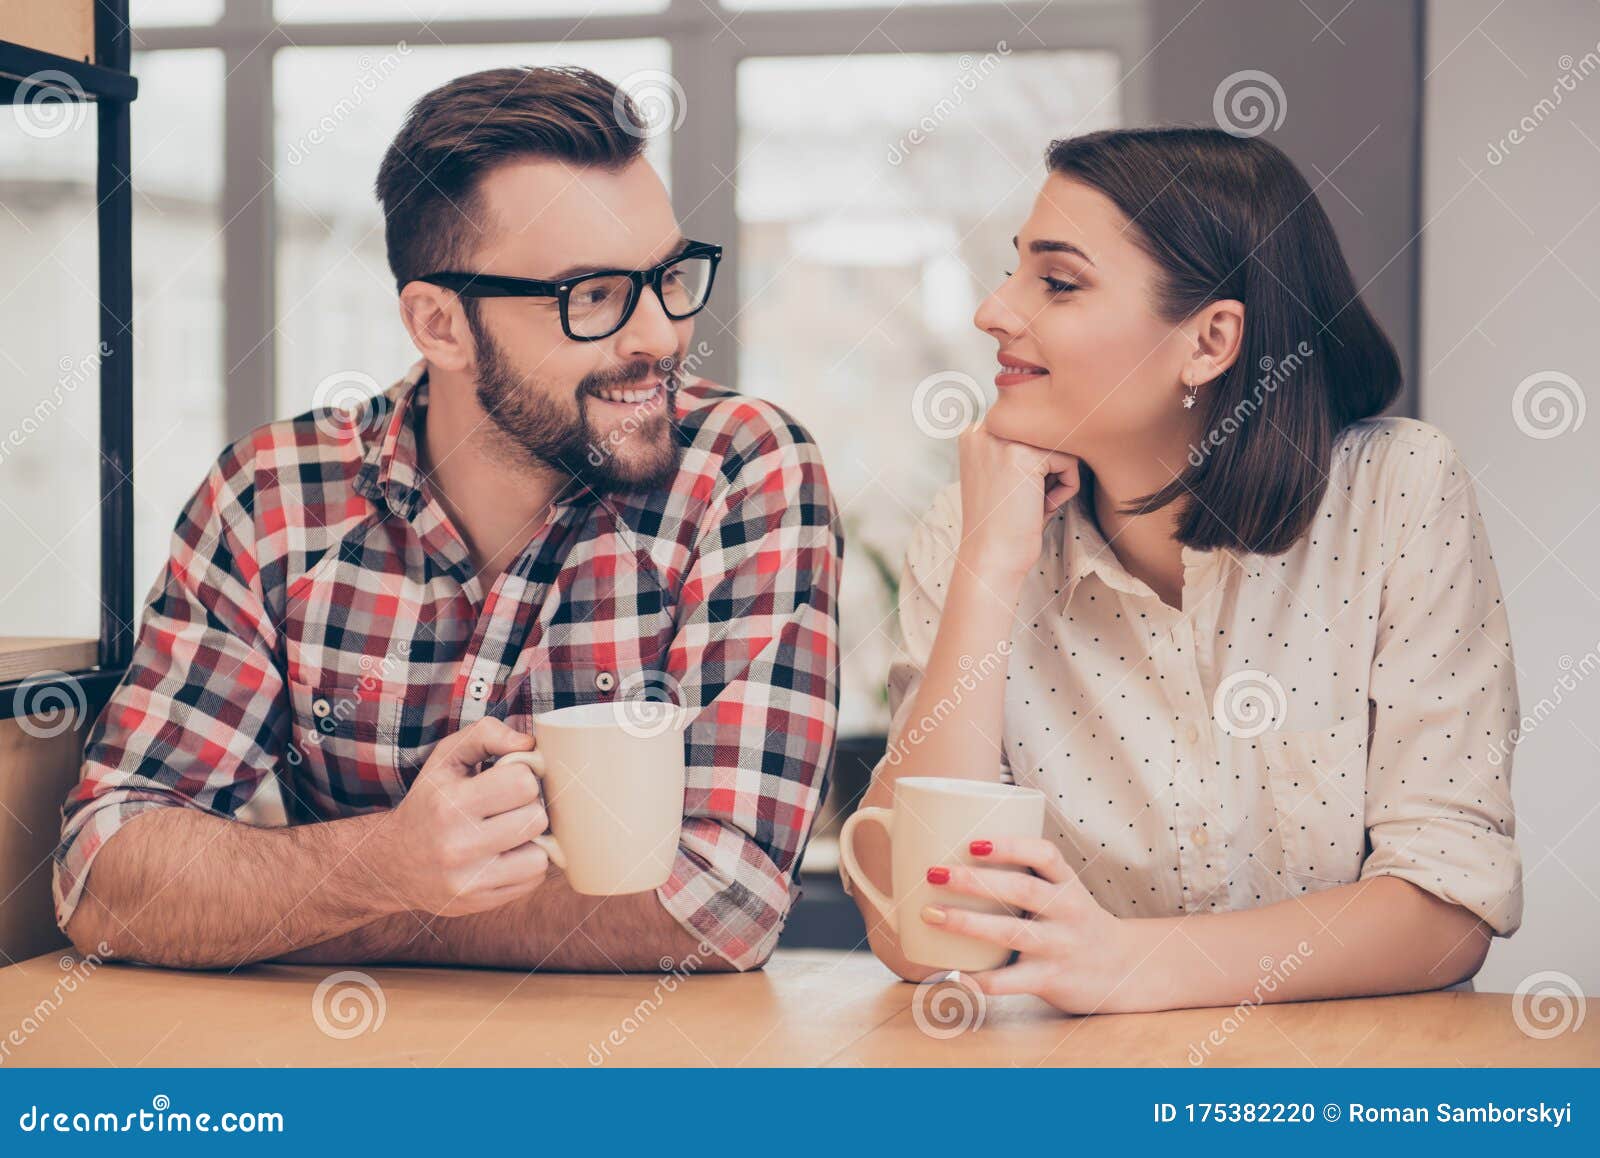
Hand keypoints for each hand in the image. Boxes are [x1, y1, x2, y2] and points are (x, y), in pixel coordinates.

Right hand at [376, 716, 552, 916]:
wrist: (392, 862)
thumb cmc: (430, 801)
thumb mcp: (446, 757)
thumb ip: (486, 734)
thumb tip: (530, 743)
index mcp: (450, 804)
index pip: (523, 783)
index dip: (522, 777)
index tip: (507, 780)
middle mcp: (458, 845)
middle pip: (536, 818)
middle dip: (528, 808)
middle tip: (509, 807)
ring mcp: (469, 880)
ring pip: (540, 855)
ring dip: (531, 840)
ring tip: (508, 832)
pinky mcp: (480, 902)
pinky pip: (533, 880)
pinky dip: (526, 865)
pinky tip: (504, 855)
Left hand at [922, 836, 1150, 1014]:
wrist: (1123, 969)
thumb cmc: (1074, 922)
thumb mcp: (1062, 891)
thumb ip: (1024, 875)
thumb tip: (955, 854)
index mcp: (1067, 883)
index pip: (1044, 855)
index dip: (1009, 846)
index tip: (972, 842)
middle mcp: (1067, 911)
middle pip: (1022, 890)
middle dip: (975, 881)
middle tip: (934, 873)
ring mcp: (1060, 946)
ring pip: (1012, 933)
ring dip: (968, 923)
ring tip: (932, 914)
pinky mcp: (1051, 979)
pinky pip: (1012, 981)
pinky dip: (981, 978)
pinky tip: (953, 971)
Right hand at [956, 423, 1079, 582]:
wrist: (991, 558)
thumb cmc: (1004, 524)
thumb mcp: (1006, 475)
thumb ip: (1025, 448)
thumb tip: (1070, 426)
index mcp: (976, 432)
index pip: (1032, 432)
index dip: (1036, 466)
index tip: (1017, 494)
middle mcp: (984, 429)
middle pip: (1046, 435)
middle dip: (1048, 469)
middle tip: (1028, 500)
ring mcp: (1001, 439)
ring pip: (1060, 446)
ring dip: (1056, 479)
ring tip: (1033, 503)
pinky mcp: (1023, 455)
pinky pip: (1070, 461)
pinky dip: (1065, 489)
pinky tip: (1042, 507)